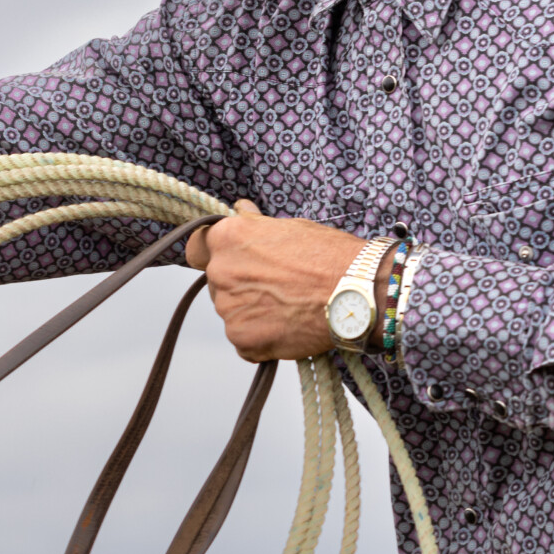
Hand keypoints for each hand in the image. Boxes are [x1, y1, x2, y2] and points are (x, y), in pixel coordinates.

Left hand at [183, 201, 366, 361]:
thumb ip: (255, 225)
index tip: (230, 262)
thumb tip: (240, 211)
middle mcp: (220, 272)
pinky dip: (262, 339)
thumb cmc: (329, 256)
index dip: (212, 254)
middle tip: (277, 287)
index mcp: (228, 239)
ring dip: (253, 313)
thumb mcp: (290, 227)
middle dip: (241, 286)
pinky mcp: (243, 340)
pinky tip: (289, 328)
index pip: (197, 248)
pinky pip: (245, 342)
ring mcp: (229, 309)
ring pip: (233, 313)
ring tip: (289, 308)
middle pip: (218, 283)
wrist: (355, 293)